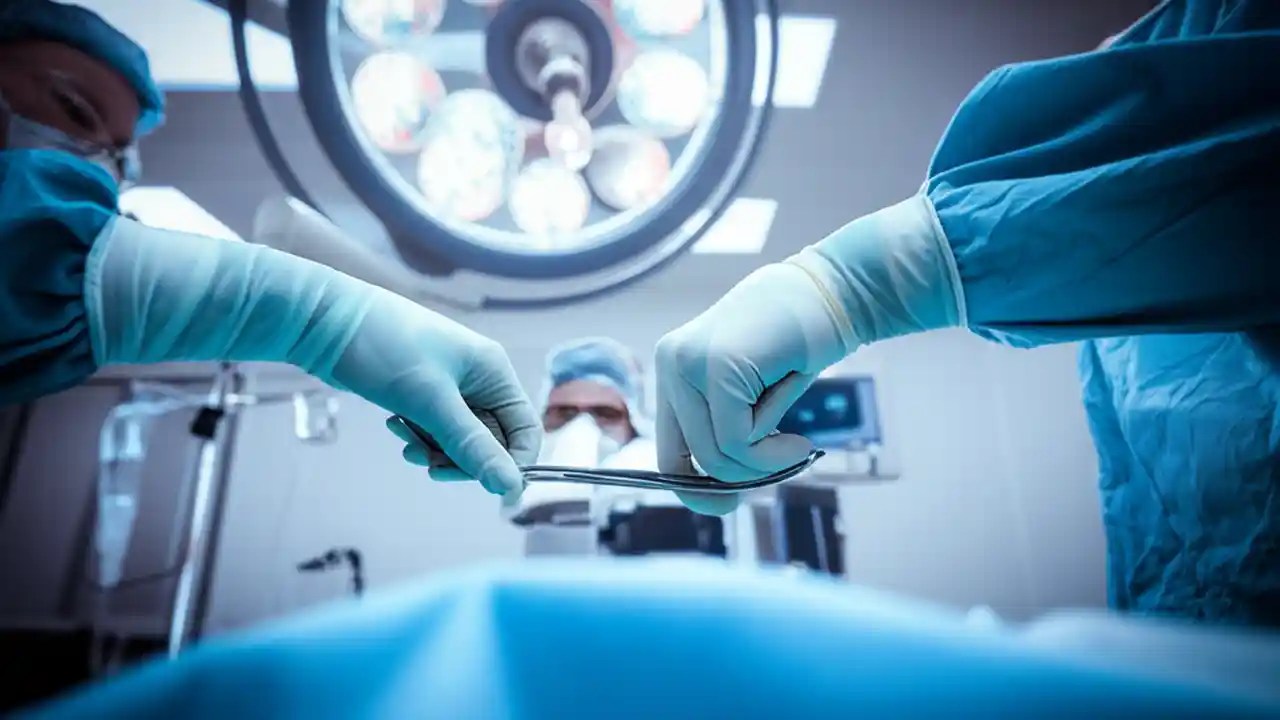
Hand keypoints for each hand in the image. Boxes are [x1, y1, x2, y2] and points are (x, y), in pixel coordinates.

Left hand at [330, 290, 541, 497]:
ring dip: (435, 449)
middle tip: (430, 468)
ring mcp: (450, 384)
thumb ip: (471, 446)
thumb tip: (510, 487)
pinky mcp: (422, 391)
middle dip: (461, 458)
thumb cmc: (385, 349)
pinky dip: (418, 436)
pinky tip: (394, 425)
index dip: (512, 464)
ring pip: (459, 438)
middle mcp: (478, 378)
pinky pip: (435, 428)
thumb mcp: (430, 402)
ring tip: (405, 443)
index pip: (524, 430)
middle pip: (491, 439)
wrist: (327, 321)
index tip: (490, 492)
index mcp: (493, 372)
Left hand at [655, 262, 851, 514]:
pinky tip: (801, 442)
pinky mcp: (718, 365)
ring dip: (763, 464)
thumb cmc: (799, 346)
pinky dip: (772, 454)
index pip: (667, 449)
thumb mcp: (752, 395)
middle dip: (738, 479)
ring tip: (798, 448)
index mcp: (674, 367)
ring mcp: (690, 361)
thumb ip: (728, 429)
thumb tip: (717, 489)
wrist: (836, 293)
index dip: (693, 489)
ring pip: (714, 455)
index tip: (727, 505)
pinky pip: (738, 440)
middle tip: (783, 467)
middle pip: (687, 459)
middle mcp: (672, 361)